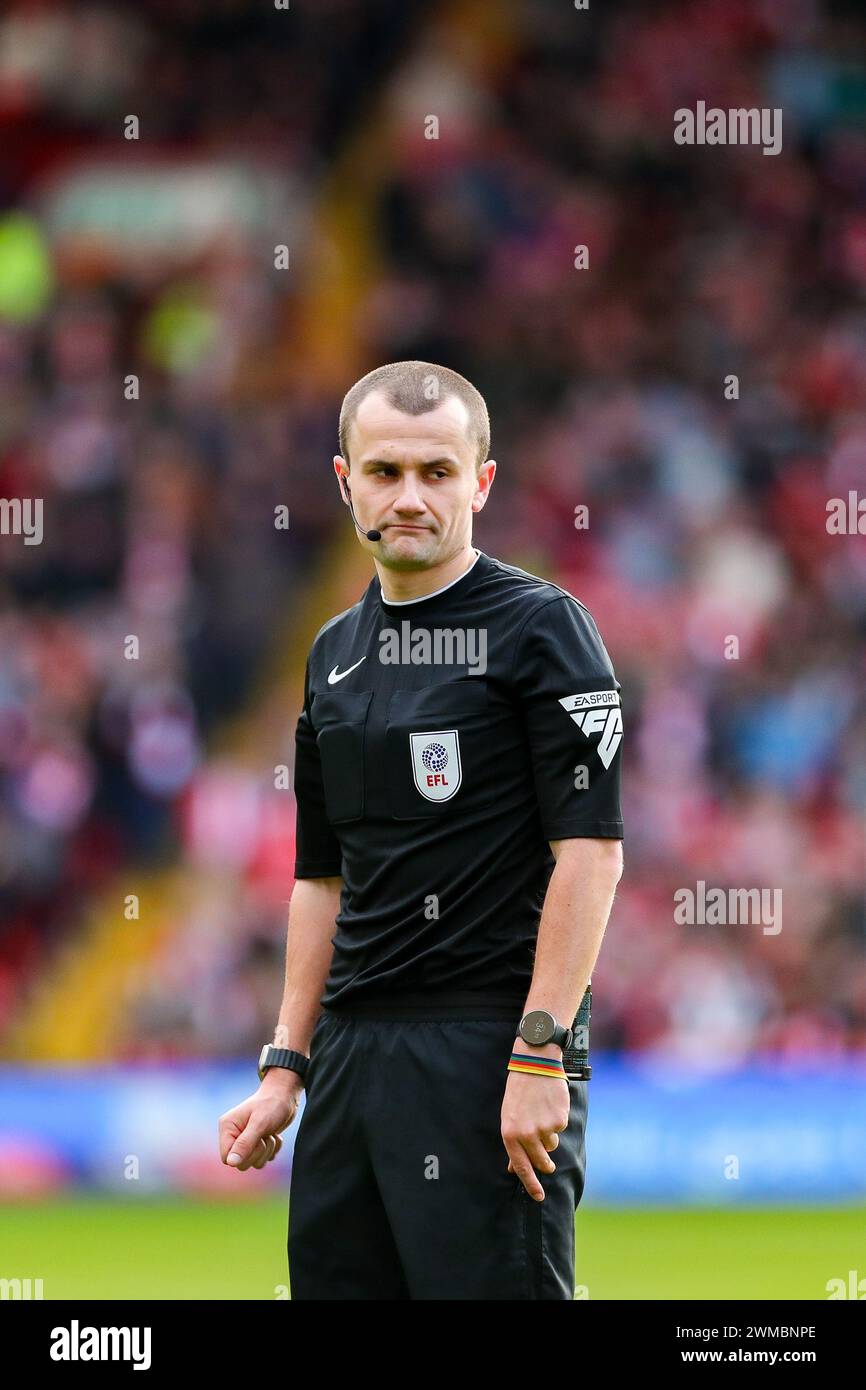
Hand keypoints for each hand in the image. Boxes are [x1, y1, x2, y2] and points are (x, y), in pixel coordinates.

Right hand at [218, 1073, 301, 1171]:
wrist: (286, 1096)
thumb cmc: (272, 1104)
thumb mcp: (259, 1123)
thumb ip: (245, 1143)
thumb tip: (231, 1163)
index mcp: (228, 1127)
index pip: (227, 1158)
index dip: (242, 1156)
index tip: (256, 1142)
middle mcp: (233, 1135)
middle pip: (241, 1163)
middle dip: (258, 1152)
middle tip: (265, 1135)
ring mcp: (245, 1140)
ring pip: (253, 1163)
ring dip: (267, 1150)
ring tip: (270, 1132)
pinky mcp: (257, 1144)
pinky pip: (263, 1159)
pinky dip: (272, 1150)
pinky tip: (274, 1134)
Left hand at [501, 1040, 569, 1200]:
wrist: (535, 1065)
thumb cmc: (519, 1092)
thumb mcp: (509, 1117)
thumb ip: (513, 1144)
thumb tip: (513, 1169)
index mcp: (510, 1134)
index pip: (521, 1167)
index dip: (530, 1184)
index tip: (538, 1197)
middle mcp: (527, 1135)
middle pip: (541, 1162)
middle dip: (546, 1163)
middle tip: (548, 1163)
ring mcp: (544, 1128)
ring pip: (552, 1144)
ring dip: (549, 1135)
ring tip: (542, 1114)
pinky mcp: (559, 1120)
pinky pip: (560, 1129)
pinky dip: (557, 1120)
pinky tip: (549, 1105)